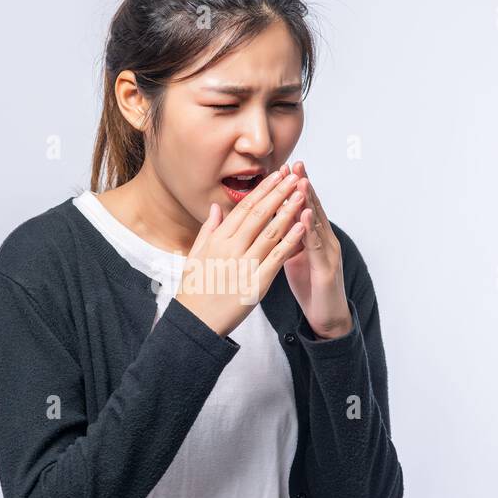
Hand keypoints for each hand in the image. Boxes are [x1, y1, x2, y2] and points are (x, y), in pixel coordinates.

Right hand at [175, 166, 306, 335]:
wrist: (196, 322)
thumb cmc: (195, 290)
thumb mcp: (196, 255)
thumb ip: (208, 229)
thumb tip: (216, 207)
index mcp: (217, 240)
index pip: (243, 208)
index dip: (262, 190)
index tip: (276, 175)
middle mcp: (230, 249)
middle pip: (259, 215)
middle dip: (279, 193)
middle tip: (294, 176)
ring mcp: (244, 265)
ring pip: (271, 232)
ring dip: (288, 211)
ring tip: (302, 194)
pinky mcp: (256, 283)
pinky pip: (276, 258)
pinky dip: (290, 241)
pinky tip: (302, 226)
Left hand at [282, 160, 353, 338]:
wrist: (327, 317)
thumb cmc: (310, 286)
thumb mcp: (294, 257)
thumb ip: (286, 237)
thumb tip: (272, 221)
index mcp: (313, 237)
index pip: (302, 207)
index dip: (293, 187)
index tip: (283, 167)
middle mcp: (324, 240)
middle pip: (313, 208)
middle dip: (303, 185)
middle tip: (295, 164)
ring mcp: (328, 253)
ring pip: (317, 223)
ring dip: (309, 201)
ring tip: (300, 181)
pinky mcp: (327, 269)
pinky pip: (317, 247)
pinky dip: (311, 229)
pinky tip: (304, 215)